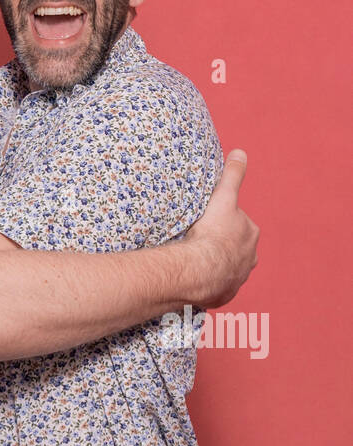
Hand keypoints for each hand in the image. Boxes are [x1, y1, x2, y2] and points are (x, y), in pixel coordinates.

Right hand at [183, 150, 258, 305]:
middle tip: (200, 239)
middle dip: (222, 244)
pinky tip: (196, 276)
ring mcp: (237, 278)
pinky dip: (209, 282)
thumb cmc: (212, 232)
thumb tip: (240, 152)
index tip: (209, 221)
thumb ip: (232, 174)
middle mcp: (250, 259)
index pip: (240, 223)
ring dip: (216, 264)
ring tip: (196, 259)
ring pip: (228, 267)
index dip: (224, 220)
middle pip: (236, 247)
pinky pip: (217, 286)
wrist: (201, 269)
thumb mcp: (223, 197)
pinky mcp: (224, 294)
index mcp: (250, 234)